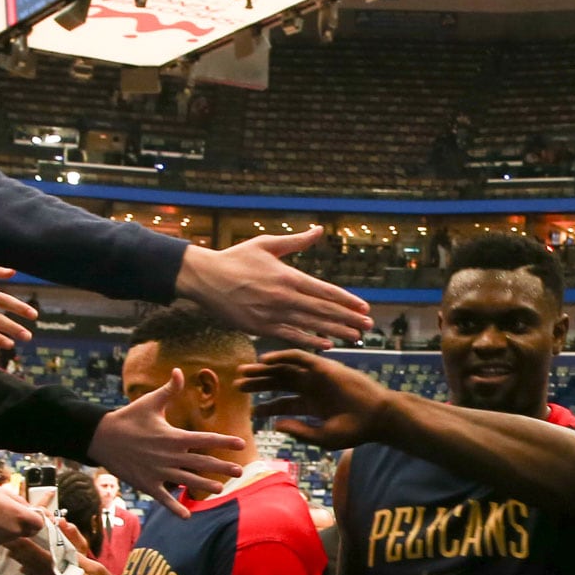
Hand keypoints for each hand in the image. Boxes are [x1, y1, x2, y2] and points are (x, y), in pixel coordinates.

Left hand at [8, 521, 123, 574]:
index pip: (36, 553)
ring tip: (10, 550)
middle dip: (17, 549)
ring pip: (32, 571)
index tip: (11, 533)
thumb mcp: (95, 568)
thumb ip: (77, 550)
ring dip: (20, 560)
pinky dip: (30, 573)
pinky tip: (24, 569)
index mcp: (60, 570)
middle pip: (30, 561)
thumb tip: (62, 530)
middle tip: (4, 538)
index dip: (22, 543)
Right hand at [91, 370, 244, 517]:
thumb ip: (169, 390)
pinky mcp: (147, 484)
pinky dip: (175, 508)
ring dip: (205, 486)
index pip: (206, 439)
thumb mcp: (150, 402)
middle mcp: (170, 456)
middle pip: (202, 463)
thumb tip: (179, 371)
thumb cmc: (128, 418)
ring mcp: (159, 472)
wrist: (101, 437)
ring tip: (220, 489)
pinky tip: (187, 516)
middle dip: (222, 467)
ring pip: (188, 482)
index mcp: (174, 437)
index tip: (241, 444)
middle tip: (239, 471)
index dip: (225, 442)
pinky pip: (164, 499)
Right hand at [177, 232, 371, 346]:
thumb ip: (296, 241)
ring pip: (311, 325)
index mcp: (288, 276)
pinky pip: (290, 336)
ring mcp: (273, 314)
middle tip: (369, 327)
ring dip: (335, 332)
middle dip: (349, 319)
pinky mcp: (260, 327)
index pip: (325, 291)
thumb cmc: (236, 258)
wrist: (205, 278)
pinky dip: (309, 340)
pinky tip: (326, 345)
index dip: (347, 301)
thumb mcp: (267, 244)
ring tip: (355, 337)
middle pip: (323, 311)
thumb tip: (318, 229)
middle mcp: (284, 297)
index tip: (364, 308)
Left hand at [236, 350, 392, 450]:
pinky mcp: (323, 366)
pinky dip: (281, 357)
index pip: (283, 402)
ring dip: (264, 370)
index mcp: (312, 405)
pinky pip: (298, 357)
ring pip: (284, 369)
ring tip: (244, 372)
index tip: (251, 411)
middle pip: (279, 382)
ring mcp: (317, 376)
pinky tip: (264, 361)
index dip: (266, 406)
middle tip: (237, 384)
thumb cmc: (354, 431)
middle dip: (258, 383)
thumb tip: (275, 424)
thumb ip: (299, 431)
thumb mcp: (322, 436)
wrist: (377, 418)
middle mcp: (312, 388)